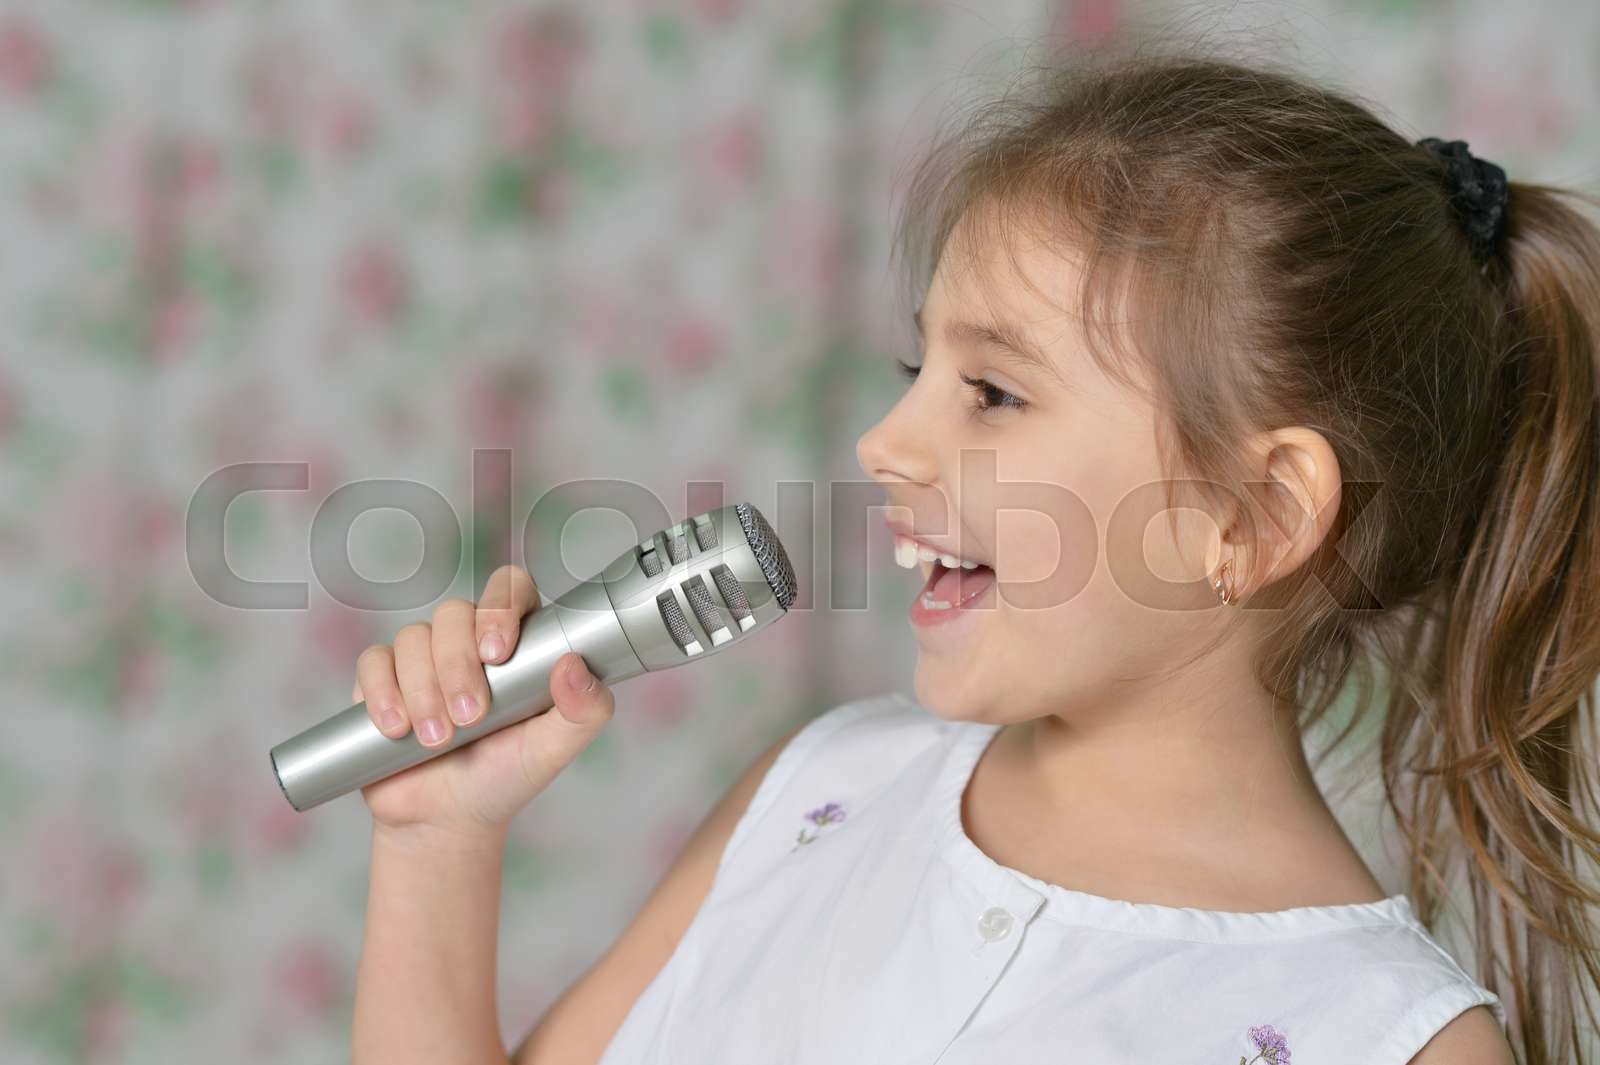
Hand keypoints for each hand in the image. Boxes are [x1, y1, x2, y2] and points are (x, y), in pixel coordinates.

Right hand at [351, 563, 615, 842]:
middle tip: (469, 718)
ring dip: (423, 690)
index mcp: (517, 643)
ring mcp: (422, 656)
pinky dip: (381, 693)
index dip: (500, 609)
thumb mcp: (553, 749)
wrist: (446, 819)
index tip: (497, 654)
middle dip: (458, 667)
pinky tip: (396, 728)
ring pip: (413, 637)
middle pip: (455, 613)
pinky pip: (373, 662)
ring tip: (437, 739)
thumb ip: (585, 711)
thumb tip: (575, 665)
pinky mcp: (382, 678)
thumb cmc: (505, 776)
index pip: (510, 590)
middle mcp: (468, 640)